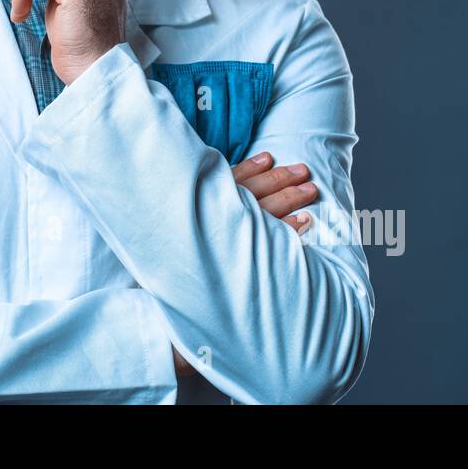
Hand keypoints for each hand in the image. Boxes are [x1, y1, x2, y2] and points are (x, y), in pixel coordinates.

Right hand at [170, 152, 317, 379]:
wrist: (157, 311)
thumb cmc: (165, 262)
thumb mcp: (174, 227)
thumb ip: (194, 206)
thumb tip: (208, 188)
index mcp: (197, 207)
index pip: (229, 180)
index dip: (252, 168)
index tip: (269, 157)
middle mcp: (211, 220)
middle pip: (253, 193)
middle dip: (280, 179)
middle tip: (303, 170)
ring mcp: (225, 241)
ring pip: (265, 213)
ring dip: (290, 199)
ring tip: (310, 190)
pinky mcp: (236, 264)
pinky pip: (269, 241)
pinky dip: (288, 228)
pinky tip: (304, 223)